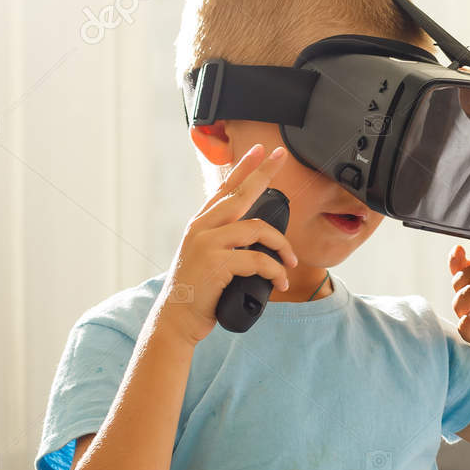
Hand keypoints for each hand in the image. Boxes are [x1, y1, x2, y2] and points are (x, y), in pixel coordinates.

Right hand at [156, 145, 295, 345]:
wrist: (177, 319)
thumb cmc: (198, 293)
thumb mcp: (208, 260)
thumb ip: (226, 244)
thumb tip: (257, 239)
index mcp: (201, 225)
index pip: (224, 189)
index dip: (243, 167)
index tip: (260, 150)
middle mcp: (202, 228)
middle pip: (239, 193)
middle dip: (263, 172)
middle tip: (281, 156)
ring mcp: (207, 243)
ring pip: (257, 228)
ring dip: (281, 246)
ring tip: (291, 263)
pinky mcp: (216, 263)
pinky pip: (257, 259)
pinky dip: (275, 270)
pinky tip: (280, 281)